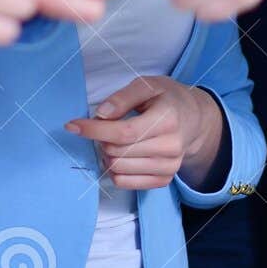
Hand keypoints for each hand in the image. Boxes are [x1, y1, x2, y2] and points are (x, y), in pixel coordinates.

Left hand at [65, 74, 224, 189]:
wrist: (194, 119)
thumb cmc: (166, 98)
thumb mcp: (147, 85)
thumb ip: (122, 97)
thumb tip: (100, 115)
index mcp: (167, 119)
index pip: (124, 132)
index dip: (94, 130)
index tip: (72, 125)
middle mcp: (171, 146)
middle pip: (118, 151)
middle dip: (101, 139)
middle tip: (104, 127)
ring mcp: (169, 166)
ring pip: (119, 169)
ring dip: (106, 155)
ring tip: (112, 140)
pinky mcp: (164, 180)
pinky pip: (126, 183)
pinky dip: (114, 170)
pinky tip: (119, 155)